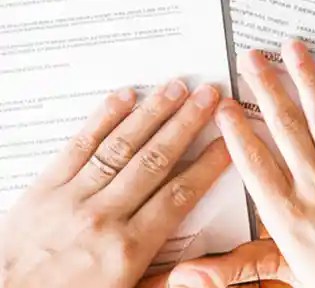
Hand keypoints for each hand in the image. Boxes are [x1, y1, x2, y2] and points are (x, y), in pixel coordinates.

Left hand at [0, 80, 229, 287]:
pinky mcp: (44, 189)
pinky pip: (78, 147)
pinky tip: (123, 98)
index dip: (207, 166)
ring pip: (121, 146)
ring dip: (153, 113)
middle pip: (155, 160)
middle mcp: (103, 218)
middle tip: (209, 98)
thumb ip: (163, 281)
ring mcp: (72, 199)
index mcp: (127, 250)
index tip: (227, 144)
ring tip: (176, 88)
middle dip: (187, 124)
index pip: (179, 196)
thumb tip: (200, 271)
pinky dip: (102, 119)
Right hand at [168, 41, 314, 287]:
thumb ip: (236, 266)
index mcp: (289, 217)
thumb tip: (184, 275)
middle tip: (252, 56)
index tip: (222, 103)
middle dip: (267, 87)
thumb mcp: (286, 275)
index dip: (236, 130)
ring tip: (293, 49)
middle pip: (287, 128)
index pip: (254, 163)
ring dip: (306, 80)